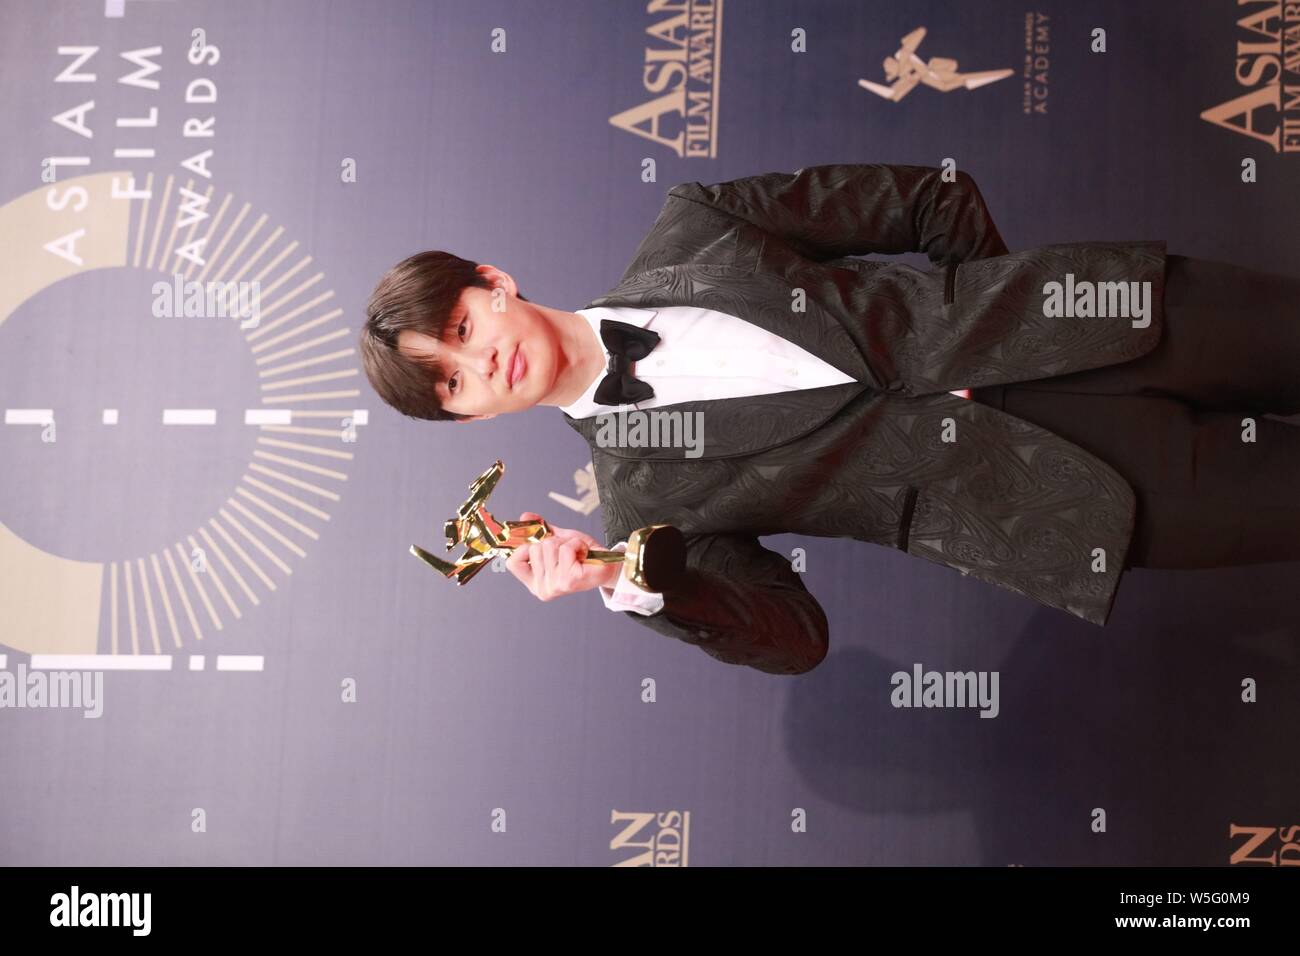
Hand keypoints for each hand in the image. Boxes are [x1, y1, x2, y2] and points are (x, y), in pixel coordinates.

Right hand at [506, 512, 621, 600]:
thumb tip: (525, 516)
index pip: (513, 563)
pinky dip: (576, 544)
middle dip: (553, 541)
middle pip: (534, 548)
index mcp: (535, 583)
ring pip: (549, 546)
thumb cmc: (583, 556)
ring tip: (576, 552)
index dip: (524, 547)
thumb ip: (540, 530)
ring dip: (567, 542)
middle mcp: (543, 589)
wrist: (608, 565)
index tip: (538, 542)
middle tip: (568, 550)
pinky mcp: (569, 580)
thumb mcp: (558, 540)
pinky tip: (583, 553)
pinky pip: (565, 549)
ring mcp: (555, 586)